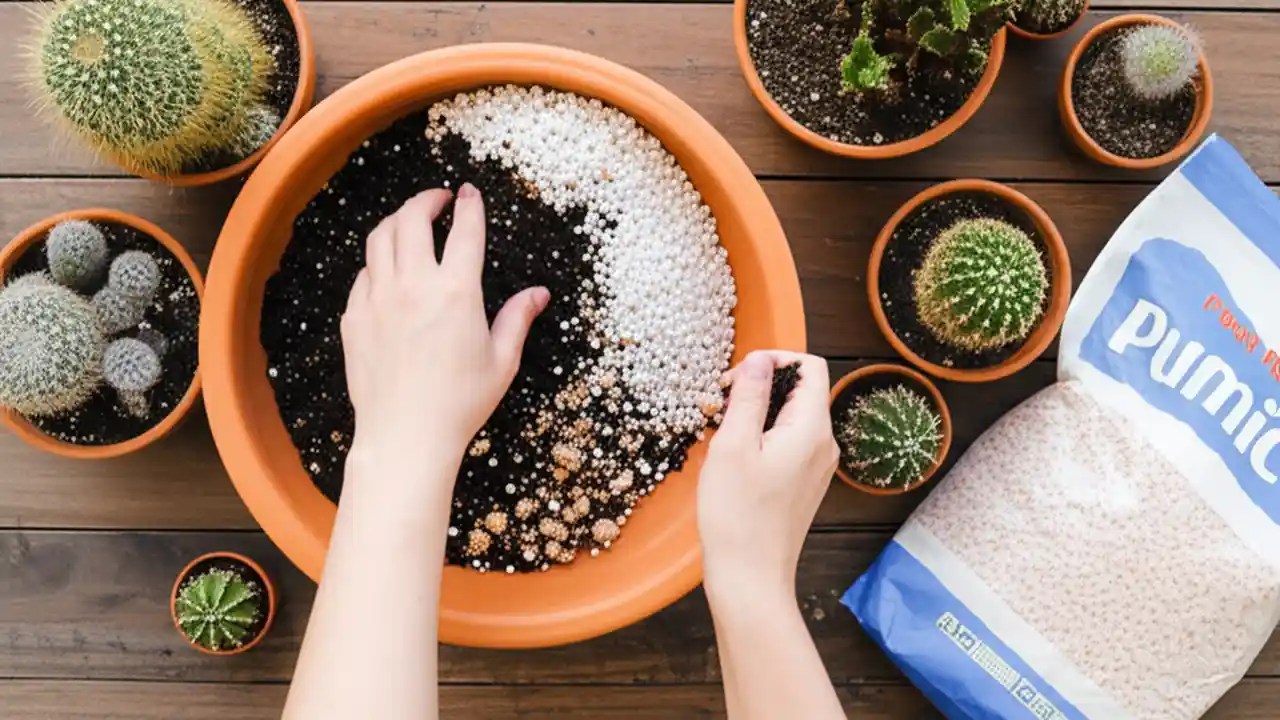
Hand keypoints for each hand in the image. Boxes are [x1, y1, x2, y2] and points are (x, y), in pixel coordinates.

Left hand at [341, 183, 549, 467]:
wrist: (405, 435)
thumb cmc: (460, 403)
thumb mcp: (502, 361)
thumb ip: (518, 319)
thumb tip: (539, 294)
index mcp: (457, 293)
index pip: (464, 231)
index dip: (469, 205)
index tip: (470, 193)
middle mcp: (414, 286)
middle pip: (412, 219)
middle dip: (427, 200)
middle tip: (438, 199)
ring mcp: (378, 299)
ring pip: (380, 238)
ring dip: (397, 221)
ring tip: (410, 223)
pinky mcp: (354, 317)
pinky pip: (363, 274)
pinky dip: (378, 262)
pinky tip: (389, 269)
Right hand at [698, 351, 838, 602]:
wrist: (750, 578)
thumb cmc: (737, 514)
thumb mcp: (733, 446)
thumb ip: (748, 396)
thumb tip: (759, 359)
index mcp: (812, 429)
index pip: (811, 367)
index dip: (776, 359)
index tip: (736, 378)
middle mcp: (824, 445)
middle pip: (801, 391)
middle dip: (761, 387)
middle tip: (720, 406)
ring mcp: (817, 467)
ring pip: (791, 418)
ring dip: (757, 414)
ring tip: (723, 434)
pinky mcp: (804, 484)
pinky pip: (788, 444)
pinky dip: (762, 438)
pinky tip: (734, 459)